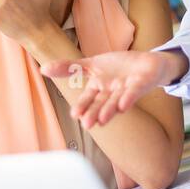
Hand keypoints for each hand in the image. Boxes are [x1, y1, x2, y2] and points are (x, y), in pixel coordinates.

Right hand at [41, 48, 186, 128]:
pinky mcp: (141, 84)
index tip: (75, 115)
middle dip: (94, 113)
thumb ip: (68, 67)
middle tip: (87, 125)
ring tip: (102, 120)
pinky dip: (129, 98)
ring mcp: (127, 89)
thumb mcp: (91, 63)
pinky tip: (123, 104)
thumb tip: (42, 68)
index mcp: (99, 88)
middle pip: (101, 103)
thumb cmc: (118, 67)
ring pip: (116, 101)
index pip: (89, 98)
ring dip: (109, 110)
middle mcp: (112, 92)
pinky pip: (134, 92)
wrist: (147, 63)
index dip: (83, 106)